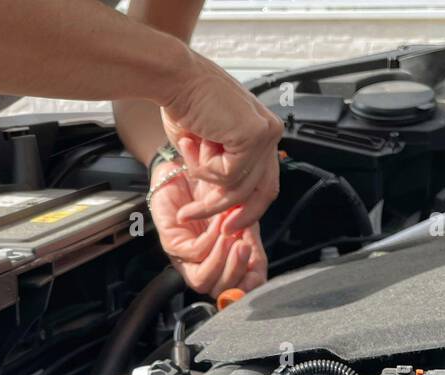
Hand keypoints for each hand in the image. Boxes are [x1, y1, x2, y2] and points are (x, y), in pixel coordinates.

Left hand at [149, 161, 266, 296]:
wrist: (190, 166)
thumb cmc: (216, 192)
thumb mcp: (242, 218)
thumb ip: (251, 242)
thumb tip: (256, 266)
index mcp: (222, 262)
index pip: (235, 290)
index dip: (247, 288)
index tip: (256, 275)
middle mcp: (202, 264)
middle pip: (217, 291)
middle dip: (235, 273)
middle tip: (244, 247)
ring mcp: (184, 258)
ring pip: (202, 281)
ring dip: (221, 259)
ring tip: (230, 234)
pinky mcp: (172, 243)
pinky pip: (195, 253)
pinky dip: (211, 238)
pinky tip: (218, 221)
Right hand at [161, 52, 282, 233]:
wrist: (174, 79)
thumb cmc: (184, 105)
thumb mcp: (205, 150)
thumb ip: (221, 173)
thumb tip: (223, 205)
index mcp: (261, 133)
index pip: (265, 183)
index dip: (247, 209)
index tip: (227, 225)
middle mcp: (270, 133)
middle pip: (262, 192)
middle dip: (233, 213)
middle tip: (211, 224)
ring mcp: (266, 134)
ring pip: (240, 188)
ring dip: (206, 181)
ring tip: (187, 155)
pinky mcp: (256, 135)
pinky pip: (229, 176)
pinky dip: (204, 167)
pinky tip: (196, 141)